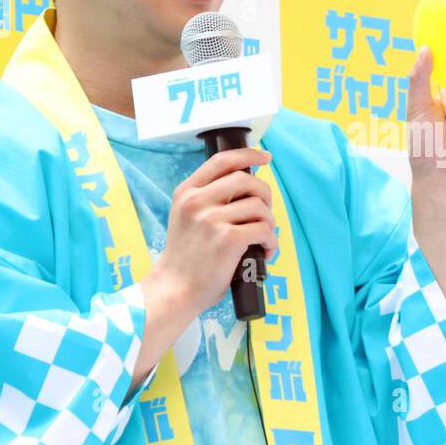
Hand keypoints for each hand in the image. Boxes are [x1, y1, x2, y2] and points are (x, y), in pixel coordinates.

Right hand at [139, 147, 275, 366]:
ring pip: (258, 206)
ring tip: (263, 238)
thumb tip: (246, 184)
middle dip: (265, 194)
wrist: (175, 289)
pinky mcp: (228, 240)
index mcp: (187, 192)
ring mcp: (212, 220)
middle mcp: (197, 202)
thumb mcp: (185, 217)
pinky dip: (271, 241)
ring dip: (269, 222)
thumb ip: (207, 198)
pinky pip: (264, 230)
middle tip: (265, 214)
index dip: (249, 155)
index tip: (265, 158)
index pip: (222, 160)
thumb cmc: (186, 258)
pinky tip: (264, 252)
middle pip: (246, 179)